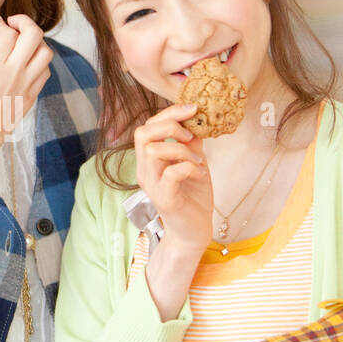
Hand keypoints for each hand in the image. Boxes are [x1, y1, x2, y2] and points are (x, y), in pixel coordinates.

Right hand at [0, 15, 51, 235]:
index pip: (10, 33)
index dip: (3, 23)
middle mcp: (13, 75)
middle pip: (35, 37)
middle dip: (26, 23)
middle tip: (13, 24)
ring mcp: (25, 89)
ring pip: (46, 55)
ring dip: (36, 43)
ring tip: (21, 43)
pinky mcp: (28, 102)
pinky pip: (43, 75)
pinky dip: (38, 63)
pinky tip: (24, 64)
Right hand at [134, 102, 213, 254]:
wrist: (195, 231)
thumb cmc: (193, 198)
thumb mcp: (194, 162)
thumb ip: (191, 143)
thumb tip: (197, 120)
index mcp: (149, 160)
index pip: (147, 127)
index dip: (169, 113)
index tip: (193, 109)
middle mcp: (145, 171)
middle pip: (142, 133)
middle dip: (170, 126)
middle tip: (190, 136)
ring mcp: (152, 185)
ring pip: (153, 151)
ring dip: (181, 149)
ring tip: (198, 161)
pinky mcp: (163, 199)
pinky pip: (172, 172)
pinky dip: (190, 168)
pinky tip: (200, 174)